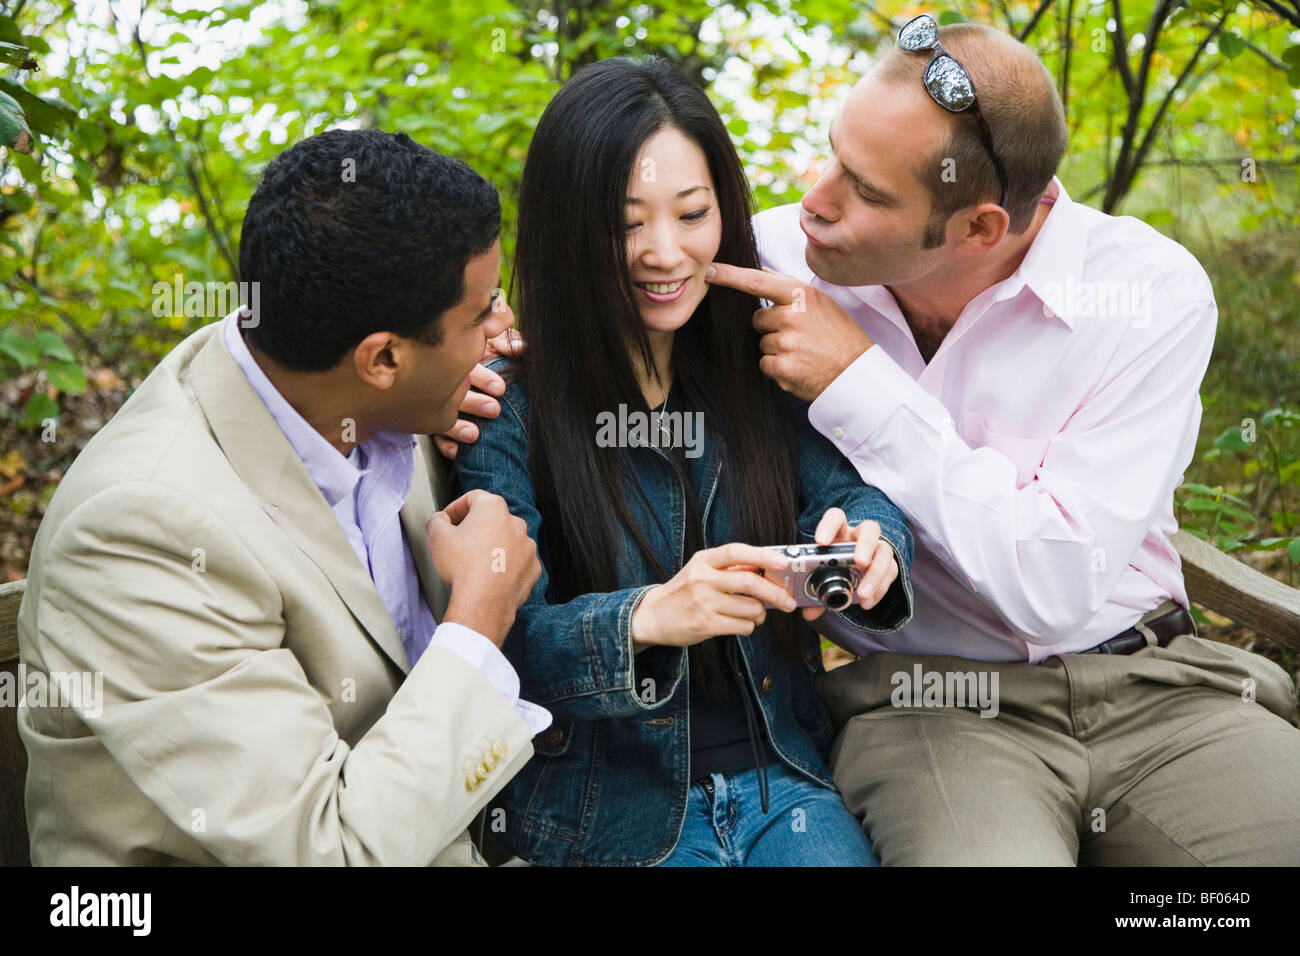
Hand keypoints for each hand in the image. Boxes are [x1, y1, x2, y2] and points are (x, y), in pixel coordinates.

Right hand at [426, 489, 540, 645]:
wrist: (482, 602)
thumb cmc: (461, 567)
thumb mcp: (436, 537)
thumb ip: (436, 520)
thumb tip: (441, 520)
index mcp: (493, 508)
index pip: (473, 498)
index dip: (456, 508)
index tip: (447, 520)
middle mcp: (516, 523)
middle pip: (492, 519)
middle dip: (476, 528)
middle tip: (459, 543)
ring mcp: (528, 546)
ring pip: (507, 540)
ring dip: (493, 547)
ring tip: (475, 563)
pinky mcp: (533, 568)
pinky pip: (518, 561)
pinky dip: (506, 565)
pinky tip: (491, 576)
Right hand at [433, 327, 526, 459]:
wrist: (455, 366)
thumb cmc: (478, 352)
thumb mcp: (491, 341)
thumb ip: (506, 341)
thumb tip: (521, 348)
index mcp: (458, 359)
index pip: (467, 366)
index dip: (484, 377)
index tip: (500, 389)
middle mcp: (442, 380)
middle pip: (453, 392)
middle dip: (474, 403)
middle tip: (493, 410)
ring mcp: (434, 401)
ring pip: (441, 415)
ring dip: (457, 427)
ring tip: (475, 435)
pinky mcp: (431, 420)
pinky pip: (435, 437)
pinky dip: (445, 445)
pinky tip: (457, 452)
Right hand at [630, 543, 796, 652]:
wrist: (652, 616)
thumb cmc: (683, 592)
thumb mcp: (700, 570)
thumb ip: (729, 567)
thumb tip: (766, 568)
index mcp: (703, 560)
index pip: (737, 552)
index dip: (763, 556)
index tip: (782, 562)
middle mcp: (702, 579)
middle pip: (750, 582)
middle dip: (776, 594)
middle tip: (788, 601)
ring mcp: (703, 602)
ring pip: (751, 608)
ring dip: (760, 614)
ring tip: (755, 614)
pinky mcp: (705, 624)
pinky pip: (742, 626)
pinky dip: (749, 626)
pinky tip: (741, 624)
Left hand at [705, 262, 873, 401]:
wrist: (855, 373)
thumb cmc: (838, 334)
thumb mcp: (820, 302)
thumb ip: (787, 286)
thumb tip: (759, 271)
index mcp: (800, 295)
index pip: (756, 282)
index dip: (729, 276)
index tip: (710, 271)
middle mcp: (791, 316)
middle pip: (757, 319)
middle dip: (771, 327)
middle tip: (800, 336)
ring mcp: (786, 343)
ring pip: (761, 343)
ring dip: (776, 349)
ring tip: (803, 352)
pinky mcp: (782, 368)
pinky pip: (764, 364)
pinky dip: (777, 368)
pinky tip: (798, 366)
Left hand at [800, 508, 898, 621]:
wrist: (852, 568)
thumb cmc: (832, 565)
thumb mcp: (820, 574)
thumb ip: (812, 590)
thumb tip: (807, 612)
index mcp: (839, 530)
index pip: (836, 517)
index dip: (828, 526)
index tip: (820, 542)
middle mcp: (860, 535)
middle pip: (870, 529)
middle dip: (865, 544)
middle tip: (859, 561)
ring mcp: (877, 548)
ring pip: (884, 552)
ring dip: (875, 573)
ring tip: (862, 593)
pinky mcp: (888, 564)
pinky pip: (890, 573)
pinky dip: (879, 589)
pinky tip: (867, 602)